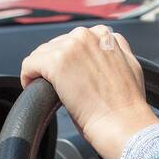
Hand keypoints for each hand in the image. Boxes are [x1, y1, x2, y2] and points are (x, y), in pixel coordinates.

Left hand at [19, 26, 156, 158]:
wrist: (122, 123)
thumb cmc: (127, 106)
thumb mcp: (131, 67)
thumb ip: (117, 52)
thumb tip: (109, 50)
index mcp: (104, 36)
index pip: (76, 40)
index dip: (70, 58)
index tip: (68, 74)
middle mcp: (87, 36)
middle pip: (57, 45)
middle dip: (55, 64)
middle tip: (57, 86)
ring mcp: (71, 47)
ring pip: (42, 53)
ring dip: (41, 70)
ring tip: (45, 88)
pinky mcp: (55, 62)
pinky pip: (30, 64)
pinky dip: (28, 76)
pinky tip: (32, 88)